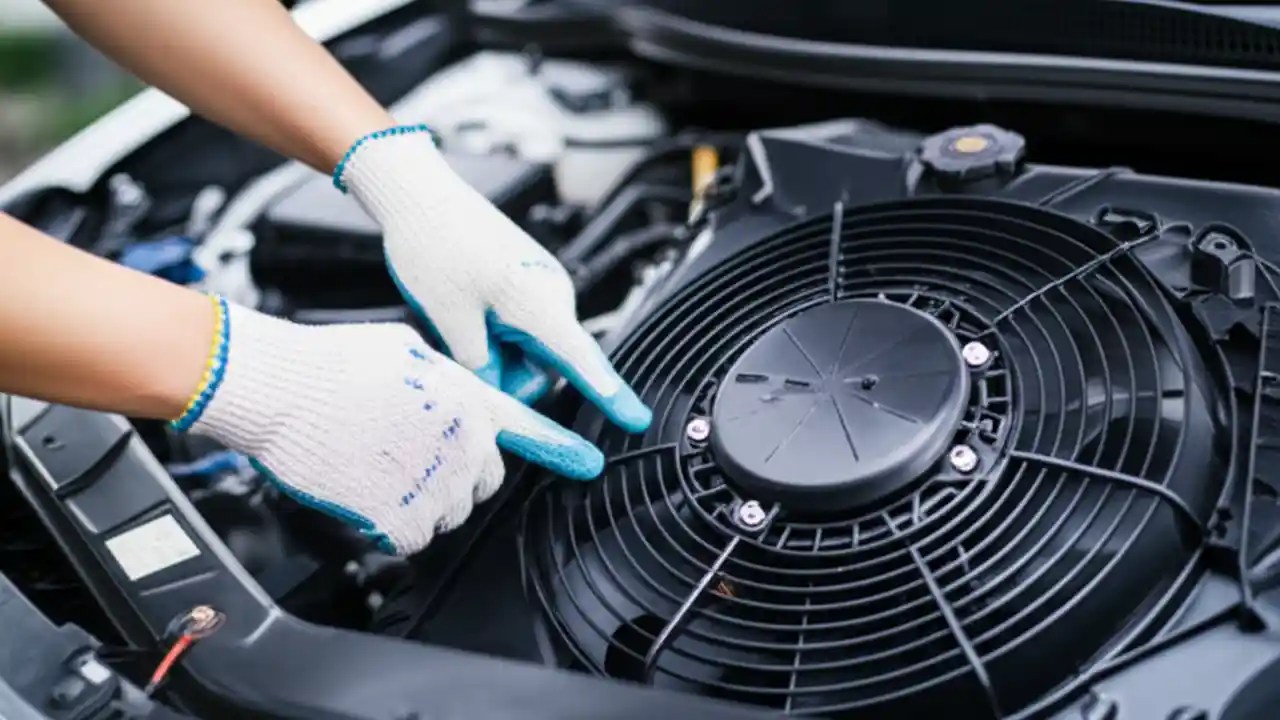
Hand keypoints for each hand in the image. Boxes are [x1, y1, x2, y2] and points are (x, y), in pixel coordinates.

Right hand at [186, 302, 604, 554]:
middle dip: (457, 478)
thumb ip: (444, 380)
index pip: (527, 428)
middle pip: (485, 481)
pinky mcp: (402, 515)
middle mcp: (463, 440)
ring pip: (449, 514)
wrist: (283, 390)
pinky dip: (391, 527)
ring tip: (379, 470)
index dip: (560, 448)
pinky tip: (366, 494)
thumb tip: (453, 396)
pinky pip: (413, 538)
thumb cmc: (331, 364)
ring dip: (422, 504)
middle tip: (411, 460)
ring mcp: (435, 480)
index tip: (589, 463)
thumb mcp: (406, 350)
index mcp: (467, 397)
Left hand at [337, 126, 651, 431]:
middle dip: (508, 372)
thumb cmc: (434, 246)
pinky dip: (498, 333)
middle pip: (547, 366)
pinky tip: (468, 310)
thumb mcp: (449, 319)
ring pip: (532, 349)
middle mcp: (552, 294)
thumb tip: (496, 397)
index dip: (610, 395)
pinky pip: (523, 328)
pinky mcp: (529, 284)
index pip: (582, 360)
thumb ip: (479, 366)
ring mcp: (542, 287)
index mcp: (538, 302)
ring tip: (460, 318)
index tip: (637, 420)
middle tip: (461, 346)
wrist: (421, 194)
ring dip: (499, 352)